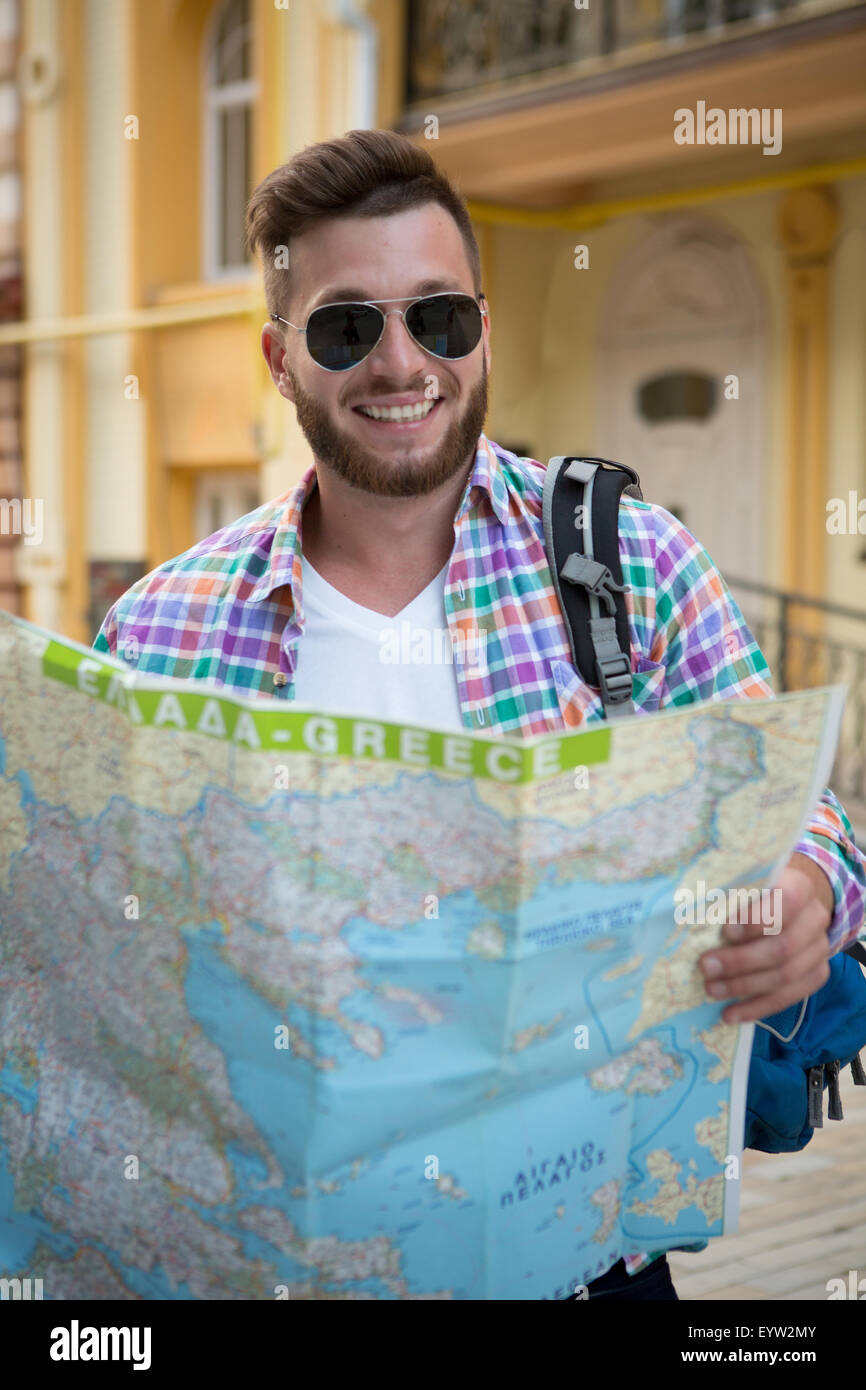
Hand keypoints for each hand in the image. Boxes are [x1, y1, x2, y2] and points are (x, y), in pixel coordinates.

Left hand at [698, 853, 834, 1023]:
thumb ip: (725, 894)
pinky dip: (756, 1008)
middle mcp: (815, 919)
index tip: (726, 931)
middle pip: (783, 946)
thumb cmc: (757, 893)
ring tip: (711, 990)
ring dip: (744, 986)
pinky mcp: (815, 975)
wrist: (792, 904)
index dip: (757, 919)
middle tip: (706, 966)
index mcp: (799, 887)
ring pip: (786, 976)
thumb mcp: (744, 884)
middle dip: (740, 961)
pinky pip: (789, 998)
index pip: (786, 901)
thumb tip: (684, 908)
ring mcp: (819, 950)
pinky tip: (729, 1014)